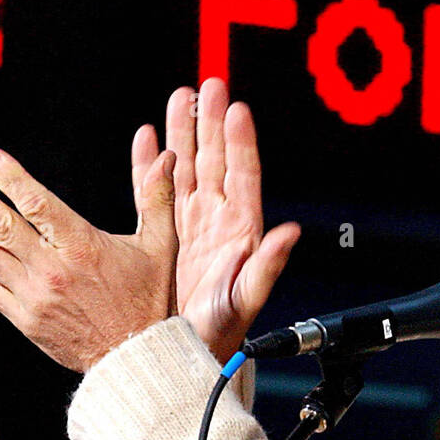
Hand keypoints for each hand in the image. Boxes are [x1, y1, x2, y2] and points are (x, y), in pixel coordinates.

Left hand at [0, 148, 177, 372]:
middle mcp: (53, 271)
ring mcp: (35, 296)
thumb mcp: (161, 248)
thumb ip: (157, 199)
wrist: (139, 360)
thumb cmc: (150, 303)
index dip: (10, 177)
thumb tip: (166, 158)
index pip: (36, 204)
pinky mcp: (25, 318)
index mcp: (82, 248)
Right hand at [132, 79, 300, 363]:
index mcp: (241, 236)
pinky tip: (148, 138)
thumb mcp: (247, 299)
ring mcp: (192, 229)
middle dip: (212, 123)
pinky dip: (150, 164)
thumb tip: (291, 233)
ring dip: (184, 133)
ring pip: (187, 169)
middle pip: (215, 163)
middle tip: (211, 84)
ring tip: (181, 96)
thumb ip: (268, 265)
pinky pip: (156, 191)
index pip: (244, 178)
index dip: (241, 144)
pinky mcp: (165, 237)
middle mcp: (218, 226)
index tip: (237, 110)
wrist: (188, 355)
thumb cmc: (222, 336)